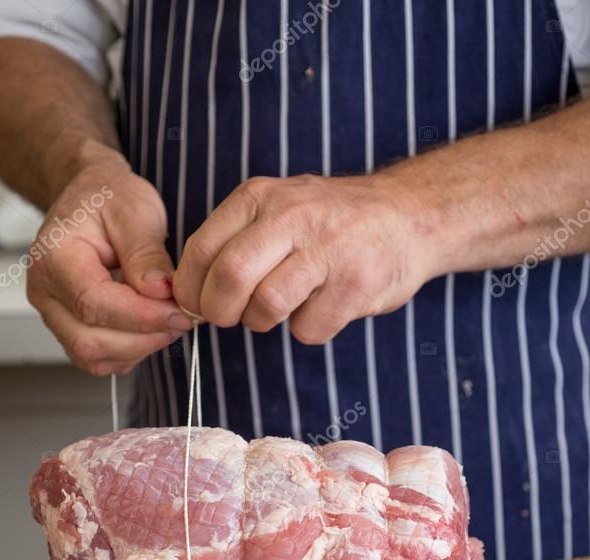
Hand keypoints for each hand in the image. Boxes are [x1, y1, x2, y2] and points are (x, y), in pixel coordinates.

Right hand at [27, 146, 193, 375]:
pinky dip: (128, 352)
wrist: (89, 196)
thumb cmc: (107, 197)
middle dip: (143, 339)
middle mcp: (45, 291)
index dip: (141, 317)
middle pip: (90, 341)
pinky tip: (149, 328)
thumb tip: (160, 292)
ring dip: (138, 349)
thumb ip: (146, 254)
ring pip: (92, 357)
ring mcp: (54, 314)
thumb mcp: (135, 209)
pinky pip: (97, 359)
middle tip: (181, 320)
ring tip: (167, 322)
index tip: (180, 313)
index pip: (94, 303)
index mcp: (54, 257)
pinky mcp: (69, 329)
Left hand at [173, 173, 434, 343]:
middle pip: (229, 280)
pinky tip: (321, 308)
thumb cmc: (329, 223)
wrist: (407, 216)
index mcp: (260, 197)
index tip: (198, 305)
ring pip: (267, 307)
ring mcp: (328, 250)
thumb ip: (233, 241)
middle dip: (220, 313)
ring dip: (264, 322)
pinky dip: (307, 330)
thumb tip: (184, 294)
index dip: (190, 291)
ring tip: (280, 308)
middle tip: (231, 318)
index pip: (200, 251)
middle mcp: (292, 217)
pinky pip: (308, 329)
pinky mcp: (356, 284)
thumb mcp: (276, 209)